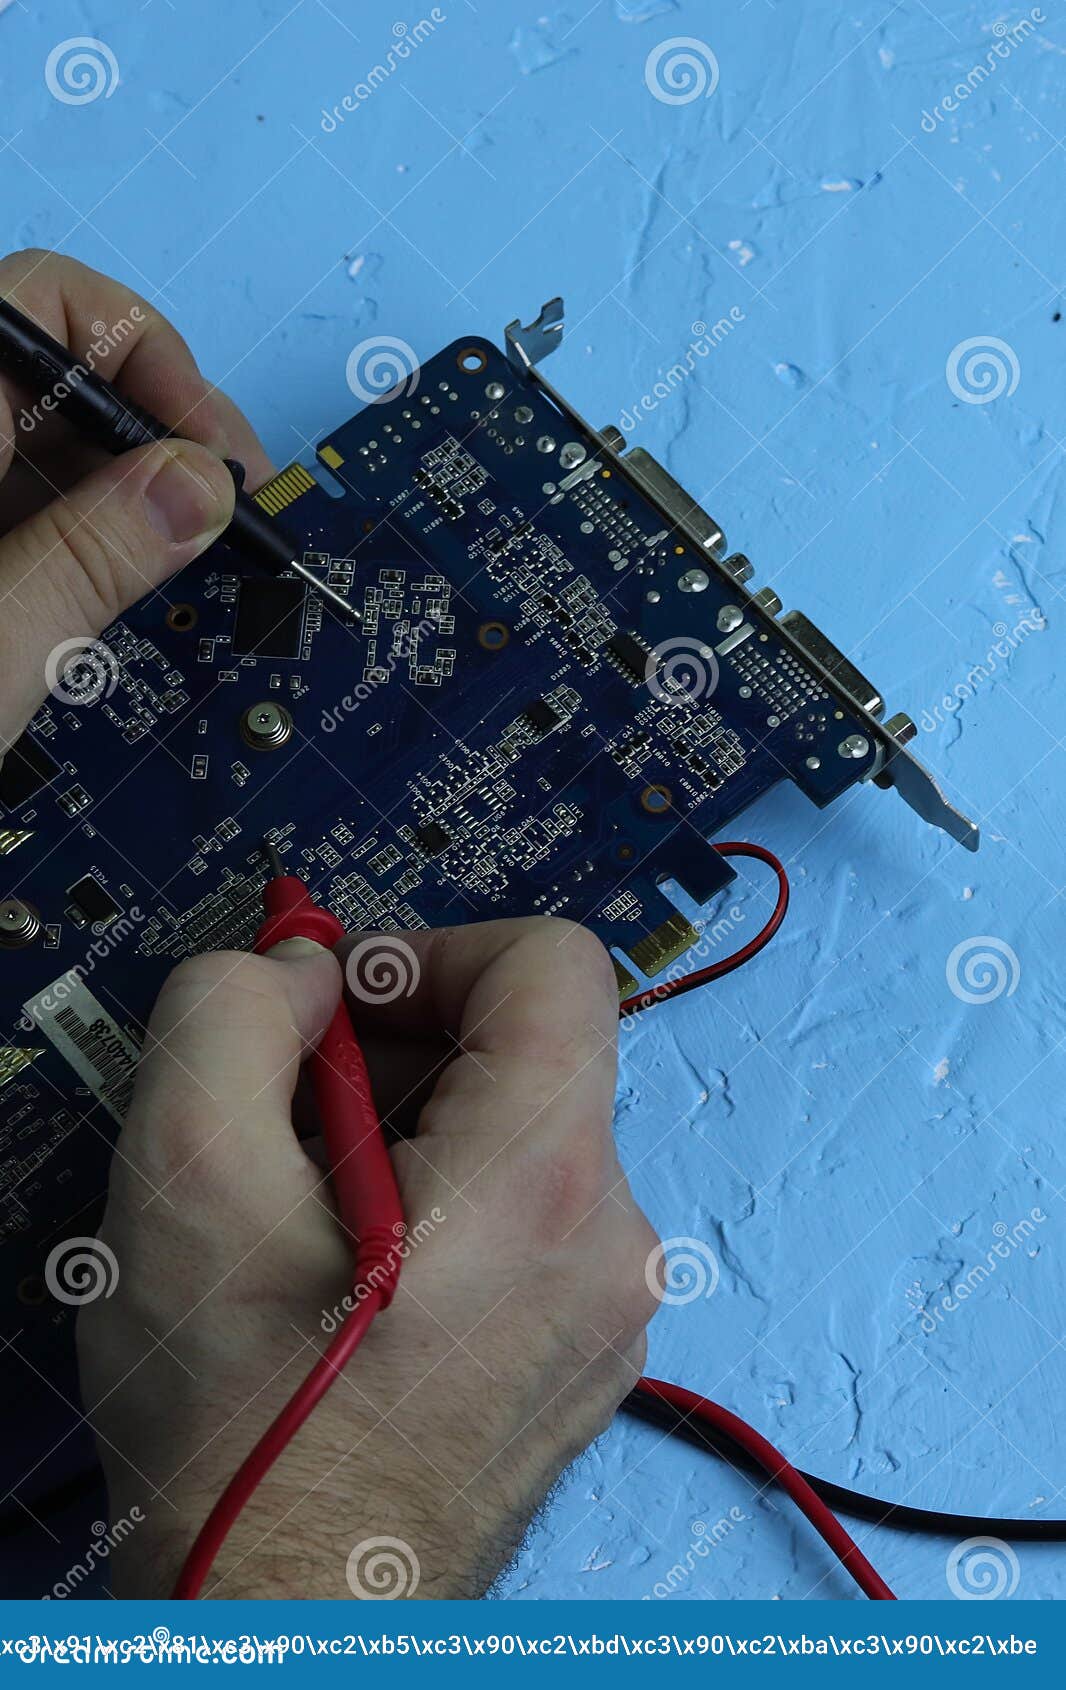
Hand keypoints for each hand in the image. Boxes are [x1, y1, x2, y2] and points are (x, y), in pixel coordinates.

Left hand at [0, 249, 272, 746]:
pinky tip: (128, 580)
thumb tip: (204, 484)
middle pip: (57, 369)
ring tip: (199, 555)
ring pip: (44, 441)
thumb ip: (93, 555)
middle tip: (233, 514)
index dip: (146, 355)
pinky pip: (23, 501)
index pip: (46, 299)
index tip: (217, 456)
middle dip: (155, 430)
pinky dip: (84, 529)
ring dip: (129, 488)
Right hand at [79, 920, 658, 1598]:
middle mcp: (610, 1242)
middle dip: (403, 1055)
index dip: (434, 952)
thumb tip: (302, 969)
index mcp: (543, 1179)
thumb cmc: (237, 1433)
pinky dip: (438, 1215)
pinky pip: (524, 1226)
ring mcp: (606, 1313)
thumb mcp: (185, 1176)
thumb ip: (234, 1012)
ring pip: (520, 1142)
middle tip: (291, 1118)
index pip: (553, 963)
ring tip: (306, 1218)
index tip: (343, 1006)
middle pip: (532, 1054)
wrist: (282, 1624)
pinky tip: (350, 1282)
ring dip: (409, 1139)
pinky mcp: (580, 1361)